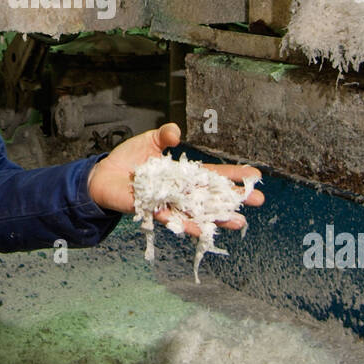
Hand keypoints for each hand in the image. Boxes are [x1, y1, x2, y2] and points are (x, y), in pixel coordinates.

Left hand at [87, 121, 263, 234]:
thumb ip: (165, 135)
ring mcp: (170, 203)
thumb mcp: (149, 140)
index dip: (233, 175)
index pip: (213, 174)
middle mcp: (181, 191)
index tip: (255, 176)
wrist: (104, 175)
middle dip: (235, 198)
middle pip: (212, 195)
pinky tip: (200, 229)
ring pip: (198, 213)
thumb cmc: (129, 159)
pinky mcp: (153, 211)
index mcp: (184, 173)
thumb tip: (177, 133)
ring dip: (218, 218)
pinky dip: (184, 225)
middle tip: (259, 200)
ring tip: (239, 222)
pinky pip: (172, 220)